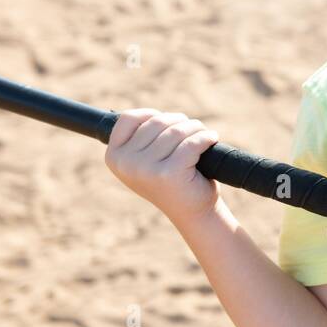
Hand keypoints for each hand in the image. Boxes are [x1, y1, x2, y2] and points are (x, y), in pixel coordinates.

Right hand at [104, 108, 221, 225]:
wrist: (192, 213)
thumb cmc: (172, 181)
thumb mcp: (146, 160)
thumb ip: (142, 139)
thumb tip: (153, 114)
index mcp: (114, 157)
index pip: (128, 118)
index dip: (152, 114)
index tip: (169, 123)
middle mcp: (125, 163)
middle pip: (157, 121)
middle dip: (181, 121)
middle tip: (194, 131)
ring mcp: (145, 169)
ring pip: (176, 130)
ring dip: (196, 128)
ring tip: (204, 136)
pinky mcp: (169, 173)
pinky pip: (192, 143)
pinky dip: (206, 138)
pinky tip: (211, 140)